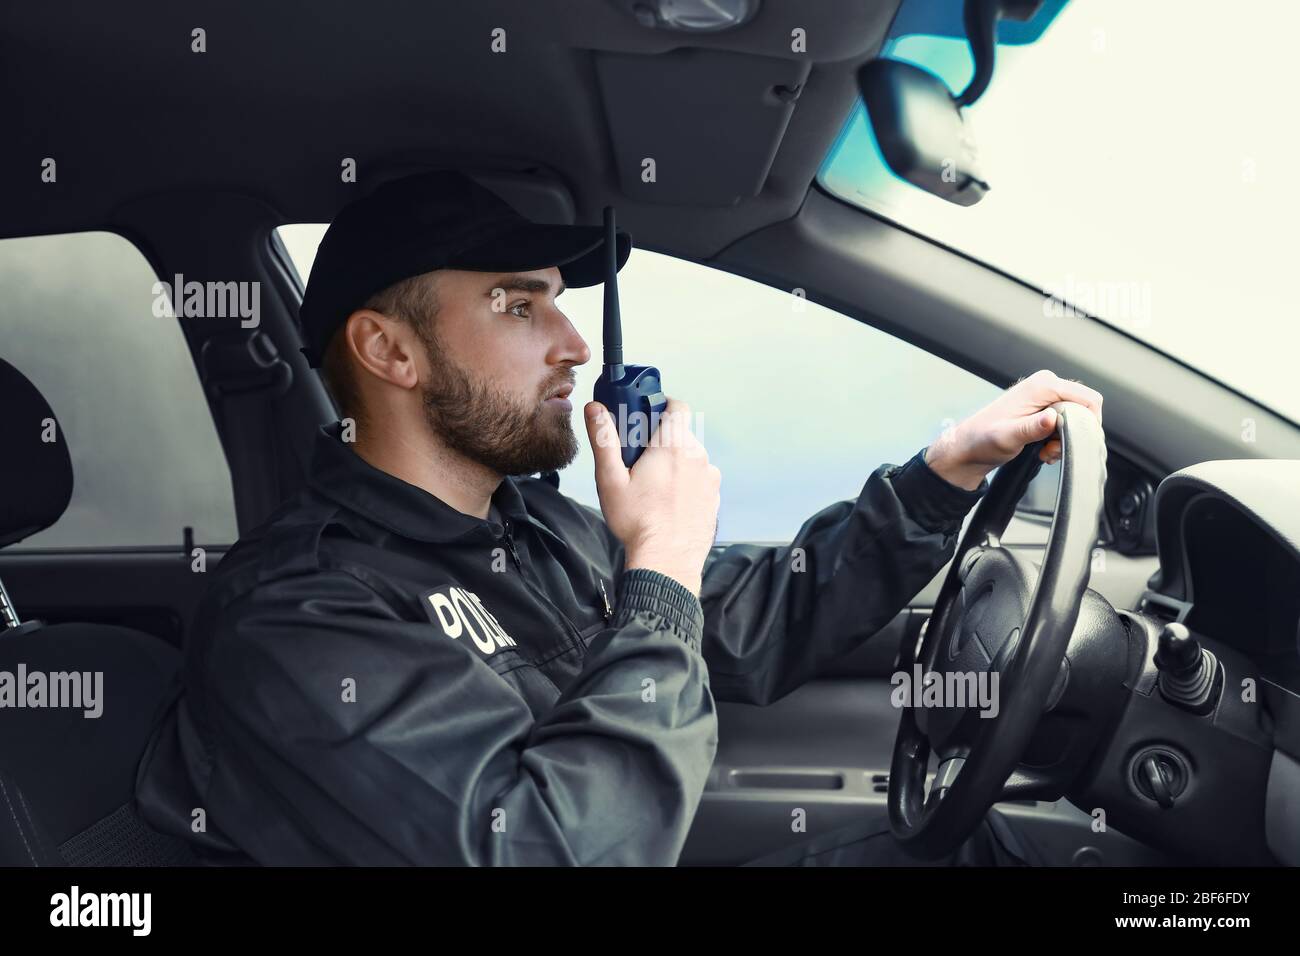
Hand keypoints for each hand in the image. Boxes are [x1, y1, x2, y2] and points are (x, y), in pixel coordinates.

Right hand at [585, 397, 720, 596]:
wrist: (666, 562)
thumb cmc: (637, 522)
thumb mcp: (611, 480)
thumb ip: (604, 440)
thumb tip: (594, 409)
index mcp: (673, 447)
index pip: (678, 407)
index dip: (664, 406)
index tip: (649, 416)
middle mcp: (698, 457)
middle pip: (682, 434)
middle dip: (662, 441)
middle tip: (640, 461)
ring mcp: (710, 479)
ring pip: (692, 458)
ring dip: (676, 463)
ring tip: (654, 487)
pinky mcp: (714, 498)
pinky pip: (701, 479)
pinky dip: (687, 483)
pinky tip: (670, 502)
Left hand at [924, 369, 1103, 490]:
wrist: (968, 446)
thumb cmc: (983, 440)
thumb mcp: (1008, 437)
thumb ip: (1032, 428)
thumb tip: (1053, 419)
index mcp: (1042, 385)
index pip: (1089, 399)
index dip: (1088, 424)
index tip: (1070, 444)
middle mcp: (1047, 384)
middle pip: (1084, 409)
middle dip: (1074, 434)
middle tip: (1051, 450)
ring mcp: (1046, 395)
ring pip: (1076, 419)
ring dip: (1064, 440)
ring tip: (1044, 451)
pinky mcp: (1043, 407)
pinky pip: (1065, 423)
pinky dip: (1058, 439)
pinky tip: (1042, 449)